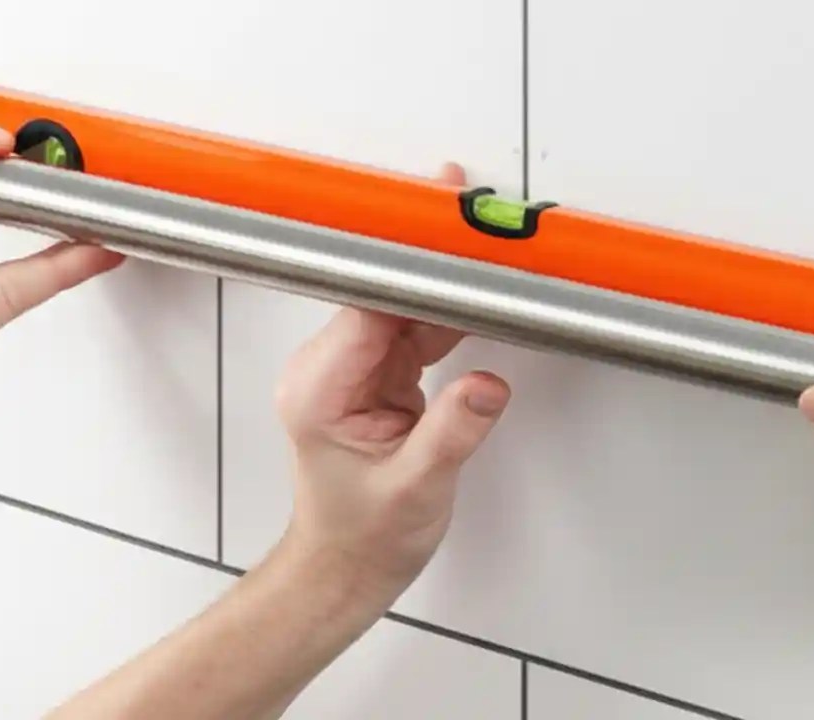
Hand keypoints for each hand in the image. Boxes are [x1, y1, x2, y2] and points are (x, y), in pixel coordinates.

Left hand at [275, 163, 510, 601]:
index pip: (367, 303)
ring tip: (495, 260)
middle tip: (484, 230)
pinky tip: (483, 302)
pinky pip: (417, 325)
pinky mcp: (377, 370)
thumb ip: (452, 432)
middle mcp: (327, 367)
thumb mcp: (415, 490)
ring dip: (450, 285)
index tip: (441, 227)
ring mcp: (352, 366)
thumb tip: (487, 384)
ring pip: (405, 302)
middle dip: (437, 262)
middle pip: (386, 290)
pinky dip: (451, 314)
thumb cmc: (361, 536)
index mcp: (318, 388)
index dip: (409, 262)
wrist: (348, 565)